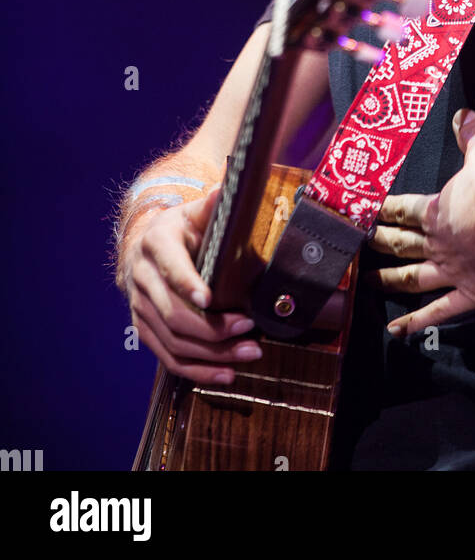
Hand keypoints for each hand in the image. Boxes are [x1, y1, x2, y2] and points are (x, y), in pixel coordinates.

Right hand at [121, 187, 262, 384]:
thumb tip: (230, 185)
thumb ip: (213, 203)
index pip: (170, 266)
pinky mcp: (144, 330)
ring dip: (212, 353)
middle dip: (213, 328)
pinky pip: (168, 358)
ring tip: (248, 353)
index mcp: (156, 243)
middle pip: (174, 313)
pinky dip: (197, 370)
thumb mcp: (195, 210)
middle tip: (249, 330)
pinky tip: (226, 374)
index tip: (209, 299)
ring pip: (173, 341)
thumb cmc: (180, 228)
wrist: (143, 247)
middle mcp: (142, 277)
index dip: (187, 283)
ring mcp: (140, 308)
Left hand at [370, 110, 474, 336]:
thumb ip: (471, 137)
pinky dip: (417, 322)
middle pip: (400, 244)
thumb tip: (464, 114)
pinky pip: (438, 311)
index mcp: (436, 210)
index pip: (402, 210)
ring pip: (412, 278)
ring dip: (389, 280)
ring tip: (369, 283)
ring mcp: (451, 270)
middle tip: (359, 246)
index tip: (365, 213)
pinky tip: (398, 332)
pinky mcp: (470, 293)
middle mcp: (437, 242)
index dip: (383, 212)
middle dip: (380, 244)